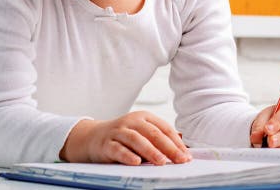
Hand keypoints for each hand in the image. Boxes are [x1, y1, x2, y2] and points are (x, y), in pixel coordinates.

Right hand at [60, 111, 191, 164]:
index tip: (187, 156)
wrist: (93, 137)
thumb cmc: (124, 138)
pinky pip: (118, 149)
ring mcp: (118, 131)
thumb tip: (184, 147)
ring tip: (161, 162)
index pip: (164, 128)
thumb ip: (161, 139)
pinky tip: (136, 162)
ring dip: (150, 151)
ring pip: (136, 139)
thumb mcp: (143, 134)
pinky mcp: (106, 143)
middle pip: (153, 133)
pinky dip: (127, 155)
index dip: (176, 142)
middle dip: (169, 148)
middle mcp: (132, 121)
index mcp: (144, 117)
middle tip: (180, 160)